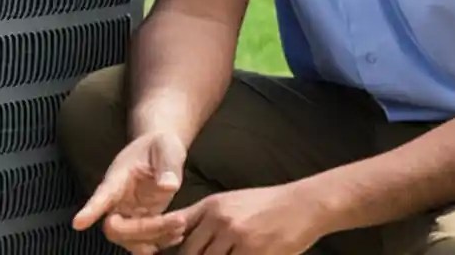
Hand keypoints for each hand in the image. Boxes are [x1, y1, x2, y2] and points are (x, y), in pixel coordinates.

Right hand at [71, 131, 188, 253]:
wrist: (160, 151)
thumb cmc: (159, 146)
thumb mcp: (166, 147)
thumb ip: (167, 165)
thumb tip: (169, 186)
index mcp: (118, 178)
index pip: (102, 195)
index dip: (90, 210)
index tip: (78, 223)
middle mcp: (117, 200)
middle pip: (115, 228)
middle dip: (144, 230)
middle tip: (177, 219)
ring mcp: (128, 214)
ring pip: (129, 240)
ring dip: (155, 239)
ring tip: (180, 225)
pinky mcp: (140, 222)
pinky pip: (143, 242)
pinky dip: (159, 243)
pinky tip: (177, 233)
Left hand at [118, 184, 326, 254]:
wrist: (304, 204)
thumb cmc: (268, 207)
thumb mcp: (233, 204)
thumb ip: (208, 221)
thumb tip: (183, 241)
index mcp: (211, 206)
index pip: (175, 228)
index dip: (160, 245)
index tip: (150, 254)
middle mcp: (218, 219)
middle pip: (188, 254)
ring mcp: (235, 236)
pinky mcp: (252, 251)